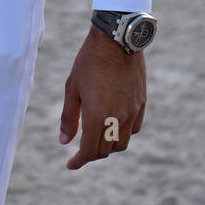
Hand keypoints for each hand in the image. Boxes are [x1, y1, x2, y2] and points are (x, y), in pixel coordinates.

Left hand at [59, 26, 145, 168]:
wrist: (117, 40)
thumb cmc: (89, 61)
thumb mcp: (72, 87)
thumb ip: (68, 117)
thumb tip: (64, 141)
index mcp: (97, 116)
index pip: (90, 151)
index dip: (79, 161)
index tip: (70, 164)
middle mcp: (117, 119)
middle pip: (106, 151)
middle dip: (92, 154)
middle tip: (80, 149)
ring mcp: (132, 112)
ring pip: (121, 143)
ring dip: (108, 146)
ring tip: (96, 136)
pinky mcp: (141, 103)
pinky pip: (134, 129)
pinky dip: (122, 133)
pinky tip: (113, 123)